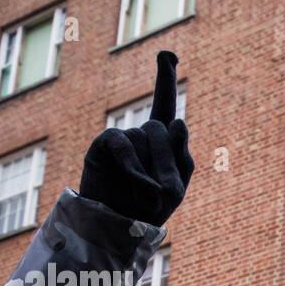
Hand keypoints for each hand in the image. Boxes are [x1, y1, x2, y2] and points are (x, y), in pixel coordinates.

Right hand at [78, 51, 193, 224]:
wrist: (117, 230)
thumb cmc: (148, 211)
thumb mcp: (174, 189)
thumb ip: (180, 157)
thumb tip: (180, 123)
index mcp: (163, 141)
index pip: (164, 104)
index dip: (164, 78)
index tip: (168, 55)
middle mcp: (141, 133)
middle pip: (164, 127)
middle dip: (169, 162)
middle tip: (165, 193)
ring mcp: (122, 137)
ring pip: (147, 137)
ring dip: (152, 172)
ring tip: (145, 197)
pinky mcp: (104, 145)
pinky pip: (125, 146)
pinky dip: (137, 169)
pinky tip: (144, 188)